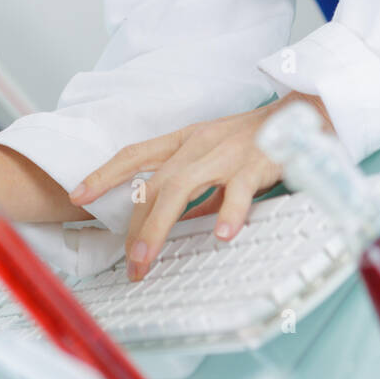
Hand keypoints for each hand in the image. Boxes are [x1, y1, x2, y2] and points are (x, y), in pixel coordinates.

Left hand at [68, 92, 331, 279]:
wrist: (300, 115)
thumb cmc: (252, 141)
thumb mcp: (213, 159)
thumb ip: (191, 189)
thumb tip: (167, 223)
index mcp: (184, 141)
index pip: (135, 154)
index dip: (105, 173)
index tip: (78, 194)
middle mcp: (197, 145)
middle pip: (154, 184)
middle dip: (135, 225)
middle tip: (126, 263)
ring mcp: (224, 154)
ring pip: (182, 188)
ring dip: (160, 226)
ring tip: (146, 258)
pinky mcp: (254, 164)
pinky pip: (238, 190)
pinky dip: (230, 213)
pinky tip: (223, 236)